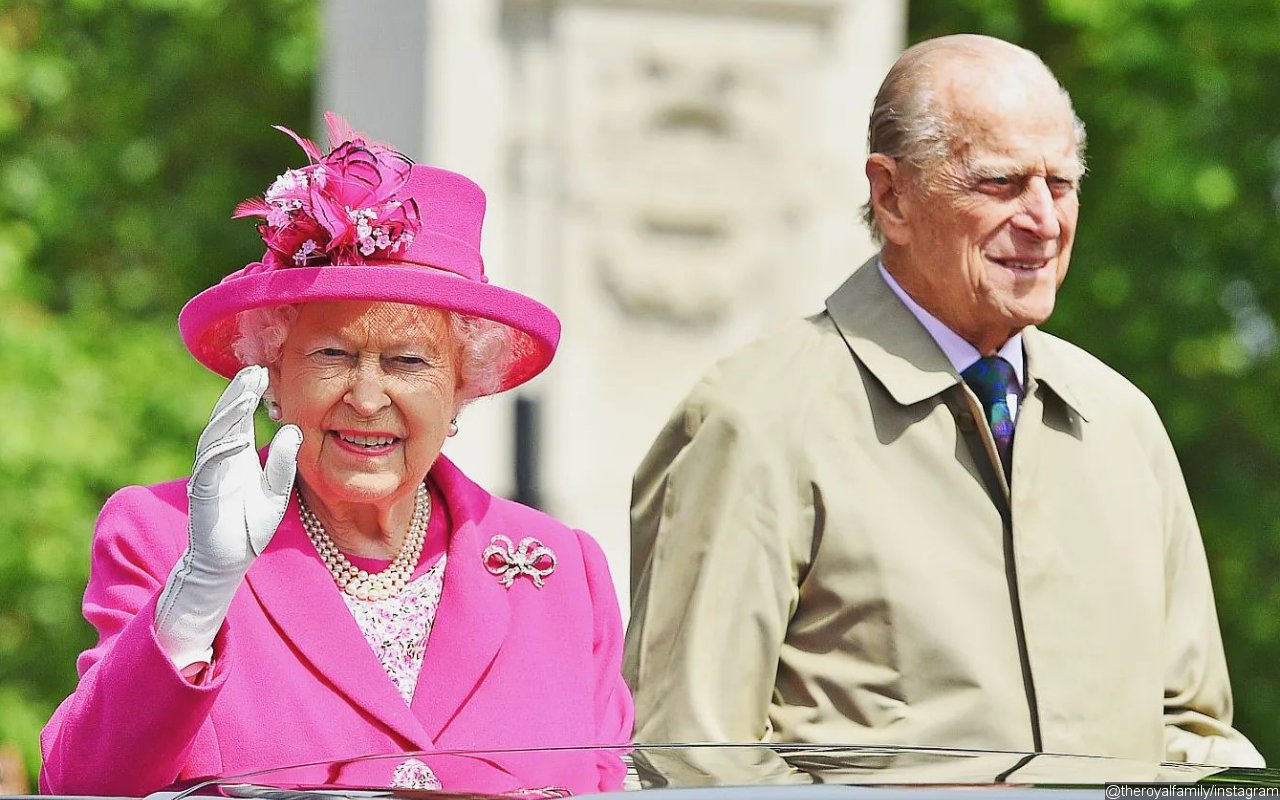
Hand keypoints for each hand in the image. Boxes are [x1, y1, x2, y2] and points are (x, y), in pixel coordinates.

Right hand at [154, 365, 302, 668]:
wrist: (225, 562)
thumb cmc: (249, 526)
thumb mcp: (276, 491)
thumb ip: (282, 462)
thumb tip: (292, 430)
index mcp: (235, 455)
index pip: (242, 419)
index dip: (249, 396)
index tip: (263, 372)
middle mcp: (220, 459)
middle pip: (227, 420)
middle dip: (237, 395)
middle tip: (253, 370)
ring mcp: (209, 474)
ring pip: (216, 437)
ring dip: (228, 414)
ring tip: (242, 392)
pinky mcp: (202, 492)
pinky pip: (209, 466)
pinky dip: (217, 448)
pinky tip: (229, 431)